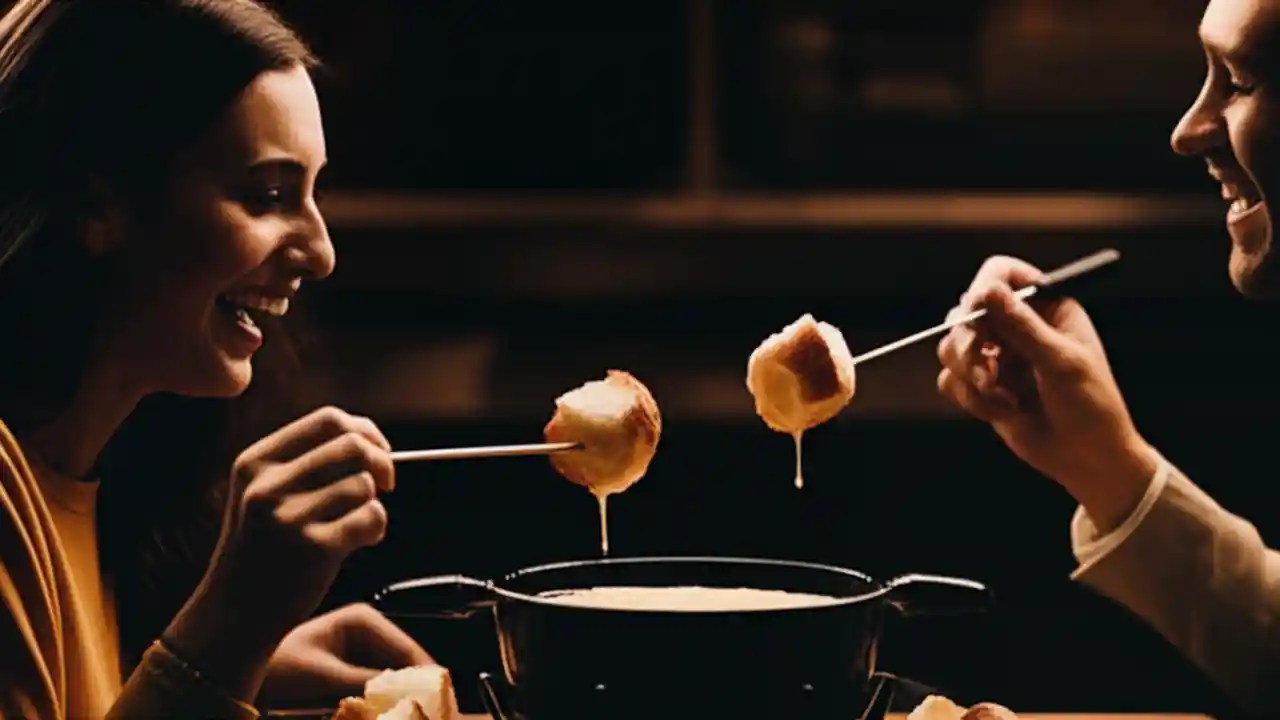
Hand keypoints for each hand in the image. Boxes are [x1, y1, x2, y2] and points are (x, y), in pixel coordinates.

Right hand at [163, 406, 395, 700]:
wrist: (235, 614)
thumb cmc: (261, 550)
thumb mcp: (261, 494)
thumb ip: (304, 463)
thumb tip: (370, 440)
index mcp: (256, 462)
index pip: (328, 420)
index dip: (366, 431)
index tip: (379, 451)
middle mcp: (267, 485)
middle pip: (353, 445)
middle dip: (382, 462)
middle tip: (386, 485)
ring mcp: (289, 516)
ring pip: (365, 484)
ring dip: (374, 504)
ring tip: (358, 526)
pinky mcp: (314, 548)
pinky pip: (371, 517)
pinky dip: (377, 528)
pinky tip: (361, 542)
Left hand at [259, 603, 433, 707]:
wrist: (233, 673)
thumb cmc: (274, 667)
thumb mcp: (323, 676)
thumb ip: (366, 685)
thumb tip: (404, 697)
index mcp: (363, 621)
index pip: (409, 651)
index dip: (426, 680)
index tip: (438, 705)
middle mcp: (367, 634)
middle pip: (405, 668)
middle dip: (412, 693)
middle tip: (424, 713)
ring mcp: (359, 654)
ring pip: (392, 682)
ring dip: (395, 701)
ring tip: (406, 712)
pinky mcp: (349, 675)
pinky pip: (374, 691)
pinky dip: (378, 705)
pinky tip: (382, 713)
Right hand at [935, 255, 1159, 530]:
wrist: (1087, 460)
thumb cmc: (1092, 406)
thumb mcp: (1061, 362)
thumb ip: (1022, 326)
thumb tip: (988, 291)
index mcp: (1046, 307)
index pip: (1002, 274)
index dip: (985, 287)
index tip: (979, 312)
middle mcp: (1017, 326)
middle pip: (965, 311)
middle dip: (970, 345)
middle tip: (988, 372)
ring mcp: (997, 356)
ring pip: (951, 348)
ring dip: (971, 377)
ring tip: (1002, 398)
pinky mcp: (982, 386)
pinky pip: (951, 381)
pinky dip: (970, 399)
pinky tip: (1002, 411)